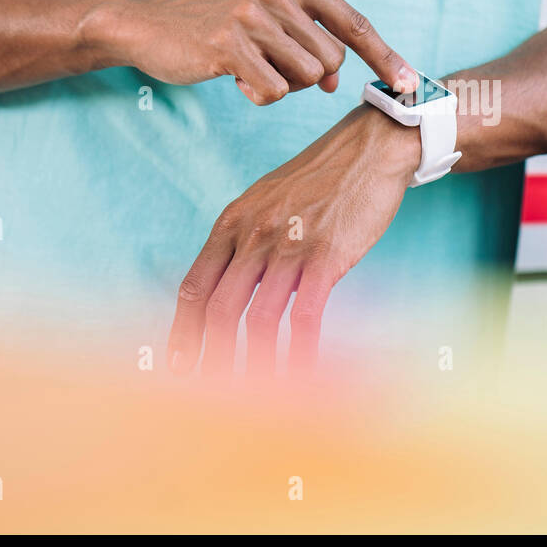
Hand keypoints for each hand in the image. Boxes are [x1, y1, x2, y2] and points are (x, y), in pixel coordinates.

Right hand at [103, 0, 416, 102]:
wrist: (149, 21)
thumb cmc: (215, 22)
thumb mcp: (268, 19)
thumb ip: (308, 40)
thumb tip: (337, 80)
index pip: (354, 22)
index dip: (385, 56)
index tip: (409, 84)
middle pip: (331, 60)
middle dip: (310, 78)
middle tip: (272, 68)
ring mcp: (253, 15)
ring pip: (306, 78)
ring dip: (283, 85)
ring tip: (250, 68)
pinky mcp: (229, 45)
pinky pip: (273, 92)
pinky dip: (259, 96)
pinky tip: (234, 79)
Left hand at [167, 105, 421, 377]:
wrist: (368, 150)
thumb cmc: (321, 179)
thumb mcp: (267, 200)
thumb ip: (246, 239)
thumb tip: (232, 285)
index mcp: (233, 222)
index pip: (193, 285)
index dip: (182, 331)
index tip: (178, 365)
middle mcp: (253, 235)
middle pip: (218, 308)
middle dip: (210, 357)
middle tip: (211, 395)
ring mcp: (289, 246)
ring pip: (258, 319)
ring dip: (253, 363)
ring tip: (254, 397)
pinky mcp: (327, 257)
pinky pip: (305, 316)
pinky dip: (301, 352)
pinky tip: (302, 373)